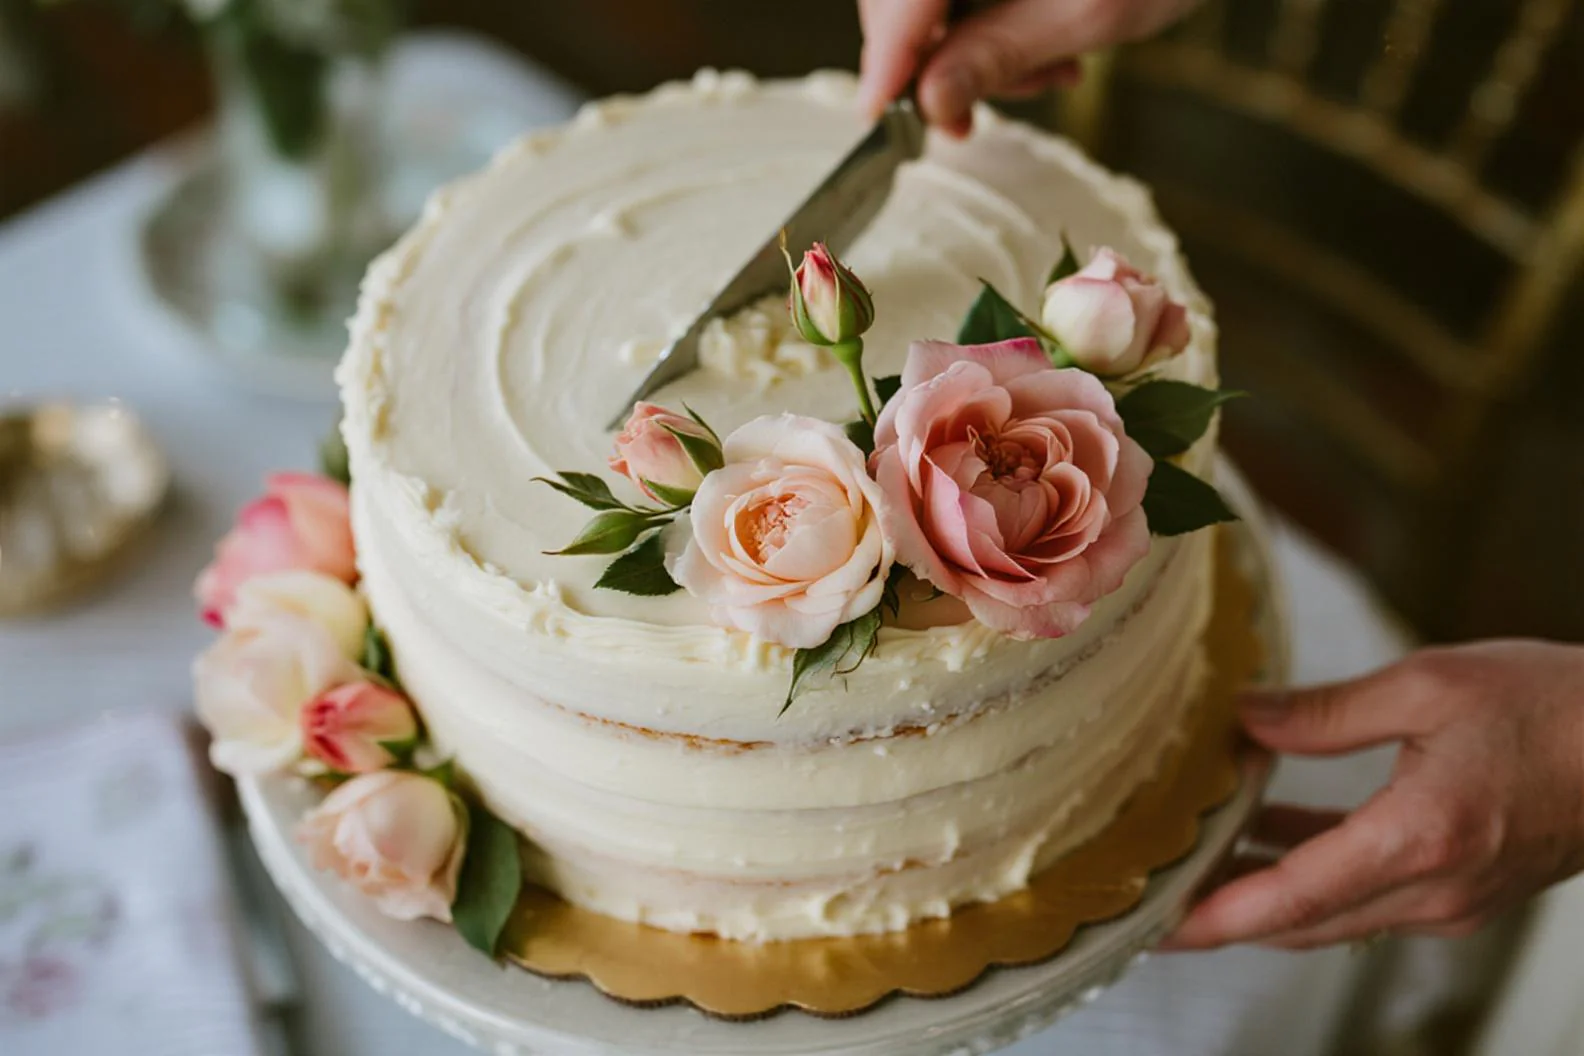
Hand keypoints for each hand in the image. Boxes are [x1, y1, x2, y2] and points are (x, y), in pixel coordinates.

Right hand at [857, 0, 1201, 133]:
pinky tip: (1042, 45)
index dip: (886, 54)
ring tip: (1044, 72)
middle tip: (969, 115)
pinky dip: (985, 22)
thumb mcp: (1087, 13)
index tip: (875, 111)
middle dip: (934, 60)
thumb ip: (998, 55)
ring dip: (967, 49)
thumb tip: (929, 100)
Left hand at [1167, 640, 1583, 949]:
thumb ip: (1324, 713)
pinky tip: (1270, 831)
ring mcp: (1453, 900)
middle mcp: (1435, 889)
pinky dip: (1312, 875)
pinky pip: (1367, 896)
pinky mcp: (1463, 890)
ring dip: (1264, 894)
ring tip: (1193, 863)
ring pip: (1332, 914)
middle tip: (1153, 899)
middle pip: (1302, 921)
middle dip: (1223, 915)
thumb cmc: (1553, 707)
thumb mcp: (1428, 686)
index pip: (1294, 898)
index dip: (1218, 917)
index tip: (1158, 926)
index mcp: (1421, 838)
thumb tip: (1243, 719)